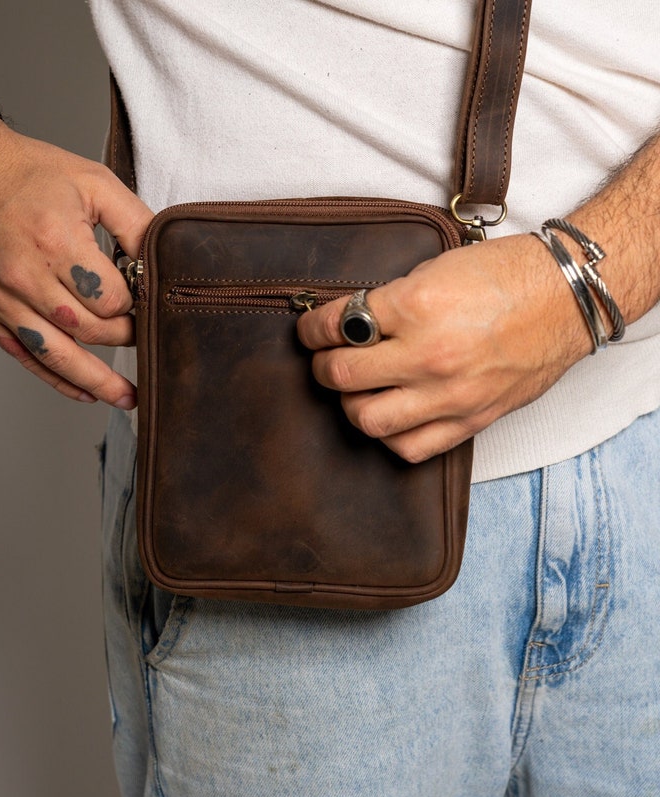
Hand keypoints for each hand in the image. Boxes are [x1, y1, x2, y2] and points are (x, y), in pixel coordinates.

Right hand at [0, 114, 153, 406]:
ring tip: (127, 398)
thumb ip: (135, 222)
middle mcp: (26, 277)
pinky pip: (26, 357)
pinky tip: (83, 392)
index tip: (143, 300)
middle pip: (89, 330)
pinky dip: (57, 379)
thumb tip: (162, 261)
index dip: (135, 304)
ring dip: (97, 382)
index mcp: (56, 242)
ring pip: (58, 356)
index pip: (111, 299)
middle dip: (123, 336)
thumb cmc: (28, 173)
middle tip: (143, 335)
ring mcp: (2, 300)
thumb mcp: (94, 182)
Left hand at [297, 233, 592, 462]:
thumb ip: (389, 303)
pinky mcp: (469, 420)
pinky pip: (410, 447)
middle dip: (323, 367)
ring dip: (350, 404)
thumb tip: (350, 325)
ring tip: (356, 390)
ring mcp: (449, 394)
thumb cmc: (504, 276)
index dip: (312, 328)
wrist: (565, 300)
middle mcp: (428, 354)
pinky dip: (389, 436)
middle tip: (327, 359)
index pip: (338, 324)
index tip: (309, 330)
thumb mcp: (435, 270)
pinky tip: (389, 416)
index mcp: (415, 306)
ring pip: (367, 419)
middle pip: (342, 376)